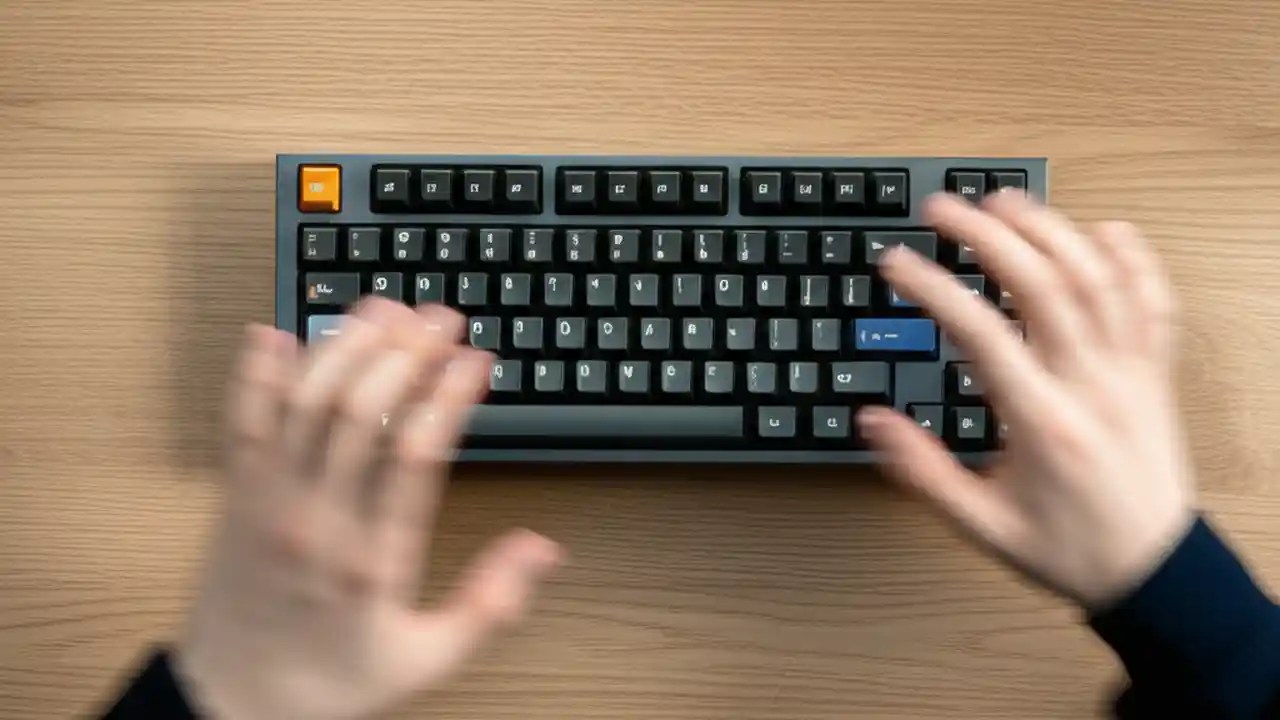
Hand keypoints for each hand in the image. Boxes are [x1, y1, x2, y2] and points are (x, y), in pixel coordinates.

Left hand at [175, 299, 561, 719]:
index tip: (476, 361)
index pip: (414, 452)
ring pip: (303, 401)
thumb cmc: (328, 682)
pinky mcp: (237, 494)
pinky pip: (241, 420)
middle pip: (359, 408)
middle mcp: (315, 516)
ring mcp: (269, 499)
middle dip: (406, 350)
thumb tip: (542, 550)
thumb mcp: (427, 658)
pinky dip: (255, 373)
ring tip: (382, 310)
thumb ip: (489, 603)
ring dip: (344, 346)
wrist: (233, 705)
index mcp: (369, 557)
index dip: (448, 395)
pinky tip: (275, 334)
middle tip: (441, 319)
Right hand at [859, 192, 1194, 608]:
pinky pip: (1154, 304)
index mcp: (1043, 423)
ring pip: (1097, 280)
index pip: (981, 334)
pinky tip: (1107, 230)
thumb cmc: (1072, 550)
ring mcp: (1130, 374)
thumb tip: (873, 422)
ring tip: (1007, 201)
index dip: (933, 289)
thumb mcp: (981, 526)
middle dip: (986, 235)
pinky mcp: (1155, 376)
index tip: (896, 264)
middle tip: (944, 210)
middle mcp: (1091, 386)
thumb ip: (922, 472)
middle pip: (1042, 285)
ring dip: (1051, 230)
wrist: (1155, 574)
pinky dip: (1133, 260)